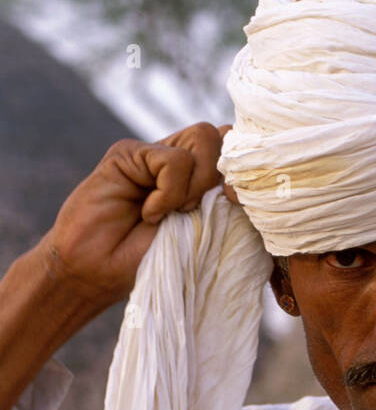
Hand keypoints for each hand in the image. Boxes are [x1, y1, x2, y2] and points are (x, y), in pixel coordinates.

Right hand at [37, 121, 237, 309]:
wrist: (97, 271)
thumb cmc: (148, 262)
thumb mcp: (200, 236)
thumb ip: (221, 205)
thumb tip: (244, 175)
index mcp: (199, 181)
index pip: (235, 151)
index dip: (245, 172)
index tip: (239, 205)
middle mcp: (178, 162)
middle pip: (224, 138)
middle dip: (220, 179)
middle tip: (194, 213)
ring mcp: (154, 154)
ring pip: (205, 138)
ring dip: (195, 185)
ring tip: (171, 214)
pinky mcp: (129, 152)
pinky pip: (172, 159)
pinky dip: (168, 193)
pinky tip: (148, 213)